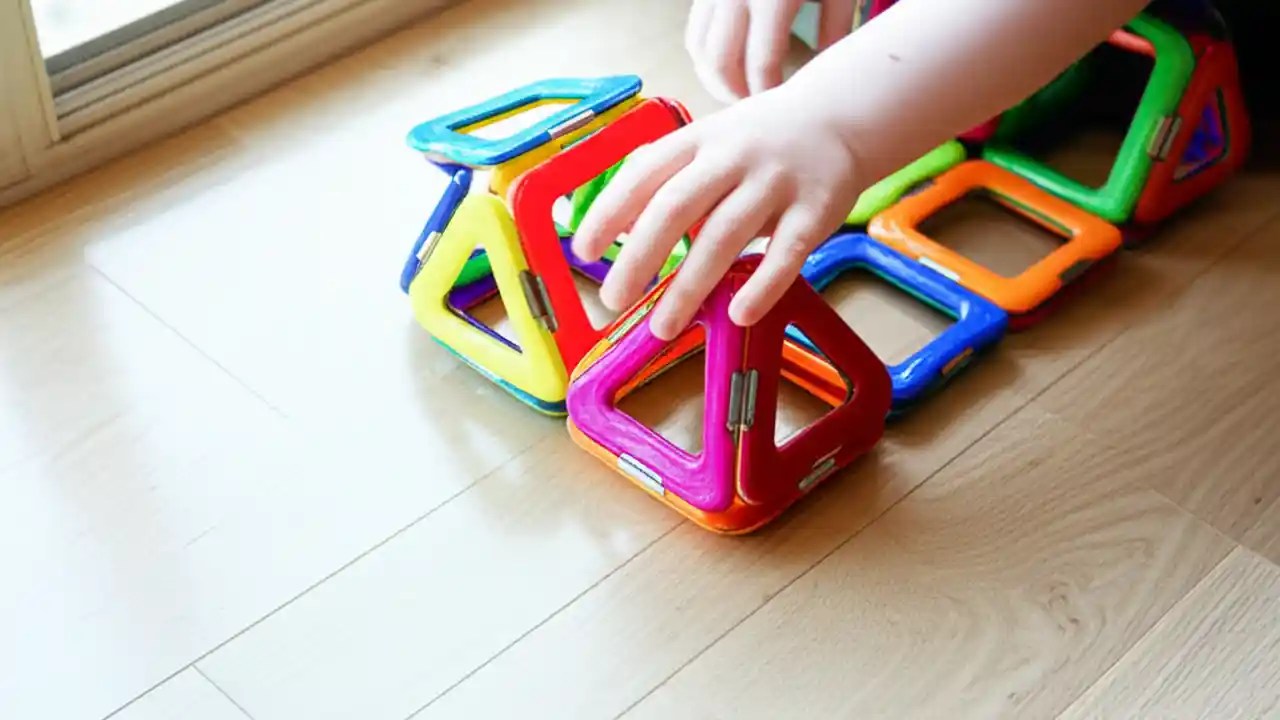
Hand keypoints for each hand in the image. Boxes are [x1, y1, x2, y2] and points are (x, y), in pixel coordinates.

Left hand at [572, 84, 865, 340]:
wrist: (839, 118)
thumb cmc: (758, 142)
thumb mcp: (707, 141)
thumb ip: (665, 176)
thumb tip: (614, 224)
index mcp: (698, 139)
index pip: (644, 174)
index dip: (609, 212)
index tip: (582, 251)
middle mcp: (732, 156)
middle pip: (676, 206)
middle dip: (640, 256)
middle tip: (612, 299)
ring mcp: (775, 183)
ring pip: (725, 235)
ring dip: (690, 285)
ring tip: (663, 326)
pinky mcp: (815, 211)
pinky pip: (786, 253)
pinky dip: (761, 286)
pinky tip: (737, 314)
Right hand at [685, 0, 856, 101]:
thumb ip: (835, 32)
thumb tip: (827, 76)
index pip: (760, 64)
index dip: (767, 96)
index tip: (780, 114)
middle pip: (719, 63)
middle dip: (735, 95)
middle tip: (756, 112)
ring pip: (699, 50)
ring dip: (715, 79)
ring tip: (741, 95)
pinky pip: (695, 31)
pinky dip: (707, 57)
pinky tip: (729, 68)